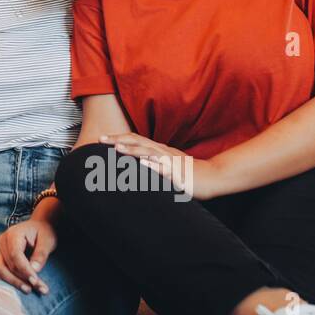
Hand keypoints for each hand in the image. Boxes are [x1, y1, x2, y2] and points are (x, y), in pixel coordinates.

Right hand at [0, 215, 56, 293]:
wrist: (39, 227)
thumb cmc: (43, 233)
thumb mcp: (47, 241)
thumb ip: (40, 255)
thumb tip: (34, 270)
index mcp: (13, 234)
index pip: (16, 255)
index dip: (25, 270)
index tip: (35, 281)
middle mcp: (2, 241)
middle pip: (9, 264)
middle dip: (23, 279)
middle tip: (39, 288)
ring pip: (1, 269)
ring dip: (14, 282)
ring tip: (29, 290)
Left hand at [100, 133, 220, 199]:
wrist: (213, 176)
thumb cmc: (189, 172)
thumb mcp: (167, 165)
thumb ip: (152, 163)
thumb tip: (135, 164)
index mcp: (159, 150)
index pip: (136, 140)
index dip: (119, 138)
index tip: (102, 139)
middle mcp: (163, 152)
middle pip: (138, 142)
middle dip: (119, 140)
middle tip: (101, 139)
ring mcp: (171, 162)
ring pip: (150, 153)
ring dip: (133, 150)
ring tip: (118, 149)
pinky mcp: (179, 173)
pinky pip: (165, 168)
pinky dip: (154, 166)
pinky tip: (144, 165)